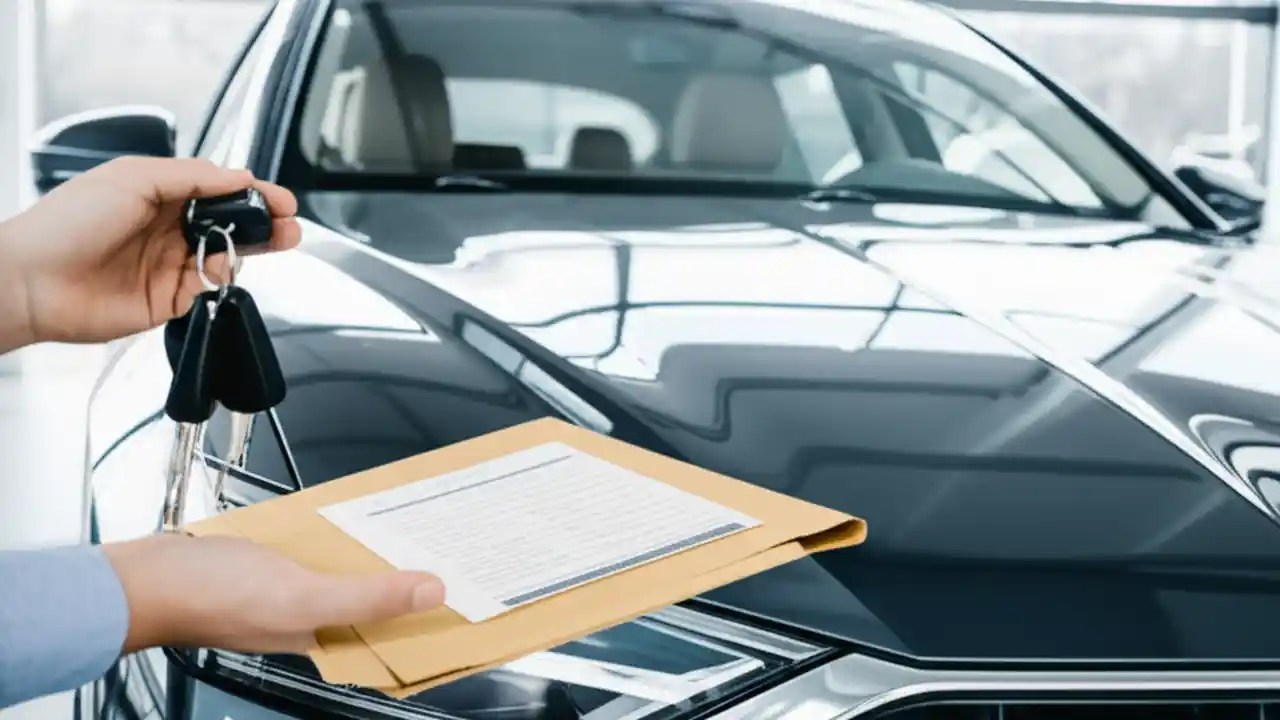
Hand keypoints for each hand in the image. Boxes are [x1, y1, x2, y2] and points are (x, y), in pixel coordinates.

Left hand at [0, 156, 301, 351]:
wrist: (34, 280)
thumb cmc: (67, 223)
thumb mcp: (133, 178)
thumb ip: (191, 175)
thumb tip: (237, 176)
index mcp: (158, 193)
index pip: (218, 189)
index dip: (252, 192)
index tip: (280, 198)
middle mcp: (166, 228)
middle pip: (230, 223)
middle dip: (264, 221)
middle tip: (289, 222)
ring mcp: (169, 264)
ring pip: (226, 254)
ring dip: (253, 247)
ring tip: (277, 239)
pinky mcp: (169, 299)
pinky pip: (210, 286)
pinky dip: (222, 275)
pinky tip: (224, 264)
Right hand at [103, 533, 444, 654]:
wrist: (143, 576)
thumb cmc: (209, 597)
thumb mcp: (302, 595)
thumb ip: (368, 597)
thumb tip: (430, 592)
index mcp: (323, 640)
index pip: (390, 636)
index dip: (426, 620)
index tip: (466, 595)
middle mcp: (311, 620)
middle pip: (375, 601)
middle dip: (411, 579)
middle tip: (449, 548)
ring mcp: (291, 591)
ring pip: (349, 572)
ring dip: (376, 554)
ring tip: (415, 527)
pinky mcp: (272, 565)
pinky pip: (320, 550)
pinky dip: (339, 536)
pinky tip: (354, 515)